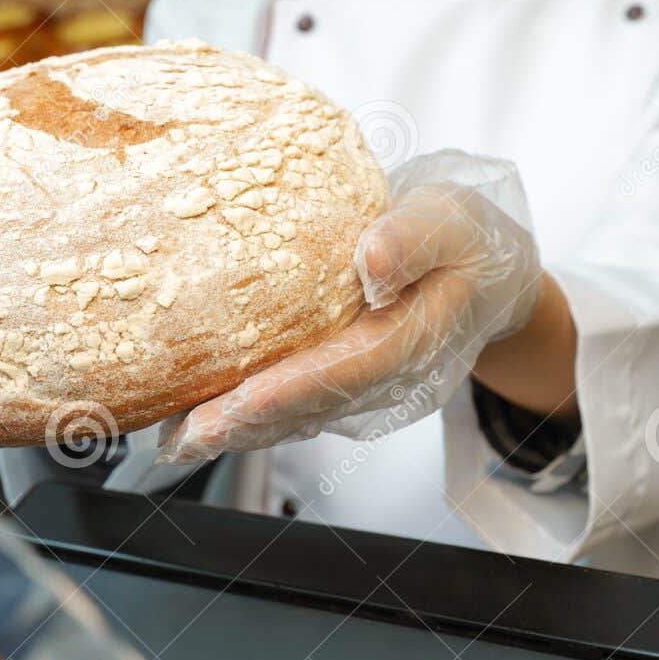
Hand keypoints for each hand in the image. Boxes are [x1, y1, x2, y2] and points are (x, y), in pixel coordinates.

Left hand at [157, 149, 542, 462]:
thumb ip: (413, 238)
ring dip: (236, 432)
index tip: (245, 399)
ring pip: (295, 416)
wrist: (479, 268)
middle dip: (248, 424)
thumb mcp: (447, 221)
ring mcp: (360, 386)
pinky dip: (243, 419)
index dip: (295, 387)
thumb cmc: (460, 239)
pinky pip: (289, 406)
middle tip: (188, 434)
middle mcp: (385, 375)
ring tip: (179, 438)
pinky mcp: (339, 382)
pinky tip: (196, 424)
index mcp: (413, 335)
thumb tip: (373, 261)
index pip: (349, 369)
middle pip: (310, 406)